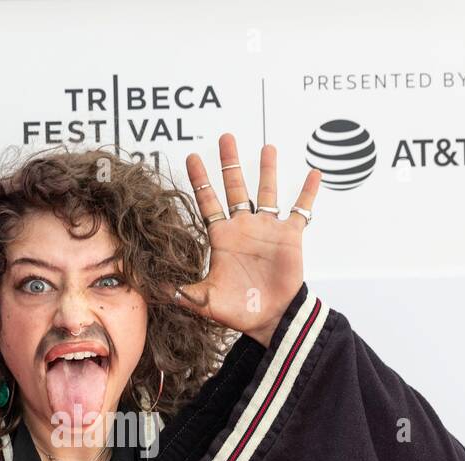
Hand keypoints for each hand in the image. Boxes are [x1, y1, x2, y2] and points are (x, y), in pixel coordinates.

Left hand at [172, 133, 319, 347]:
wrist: (270, 319)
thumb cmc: (238, 310)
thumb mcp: (204, 301)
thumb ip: (180, 292)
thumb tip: (150, 289)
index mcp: (222, 237)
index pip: (208, 202)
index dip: (200, 180)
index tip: (192, 158)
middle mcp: (244, 228)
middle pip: (236, 188)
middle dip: (230, 164)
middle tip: (226, 137)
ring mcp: (267, 229)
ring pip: (267, 191)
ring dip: (267, 170)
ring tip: (267, 147)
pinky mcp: (290, 237)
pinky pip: (300, 210)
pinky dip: (308, 193)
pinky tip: (313, 174)